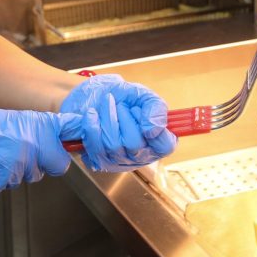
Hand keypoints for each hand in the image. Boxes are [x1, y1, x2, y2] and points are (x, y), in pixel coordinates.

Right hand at [0, 108, 82, 189]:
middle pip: (54, 166)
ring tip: (6, 151)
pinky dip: (8, 173)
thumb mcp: (17, 119)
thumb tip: (65, 130)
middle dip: (45, 161)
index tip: (71, 146)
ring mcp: (19, 167)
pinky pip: (15, 180)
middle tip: (28, 149)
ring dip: (24, 166)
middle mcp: (32, 149)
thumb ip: (41, 128)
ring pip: (33, 174)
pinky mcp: (6, 181)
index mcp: (37, 129)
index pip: (65, 148)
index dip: (66, 149)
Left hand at [60, 74, 177, 171]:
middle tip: (121, 104)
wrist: (93, 98)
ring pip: (114, 144)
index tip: (139, 110)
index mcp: (158, 140)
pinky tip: (92, 115)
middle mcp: (140, 155)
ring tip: (107, 104)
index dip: (154, 128)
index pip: (165, 145)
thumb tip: (153, 128)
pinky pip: (95, 146)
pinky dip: (92, 126)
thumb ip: (155, 107)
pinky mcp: (99, 161)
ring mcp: (119, 161)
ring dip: (108, 117)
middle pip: (135, 144)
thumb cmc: (122, 97)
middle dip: (124, 117)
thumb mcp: (142, 95)